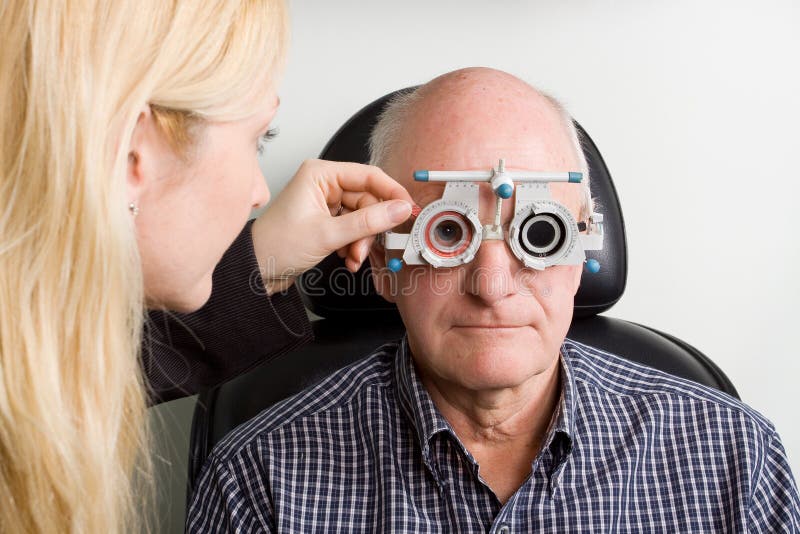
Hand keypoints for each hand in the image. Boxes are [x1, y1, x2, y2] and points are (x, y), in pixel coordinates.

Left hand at [251, 159, 412, 291]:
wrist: (256, 270)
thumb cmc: (276, 245)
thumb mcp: (328, 234)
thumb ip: (368, 222)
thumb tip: (399, 209)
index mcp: (320, 174)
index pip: (368, 175)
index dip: (391, 192)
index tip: (408, 209)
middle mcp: (323, 184)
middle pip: (367, 200)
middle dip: (369, 228)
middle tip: (368, 247)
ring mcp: (325, 202)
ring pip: (362, 217)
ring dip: (361, 241)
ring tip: (352, 257)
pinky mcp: (325, 219)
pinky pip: (353, 227)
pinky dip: (353, 244)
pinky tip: (346, 258)